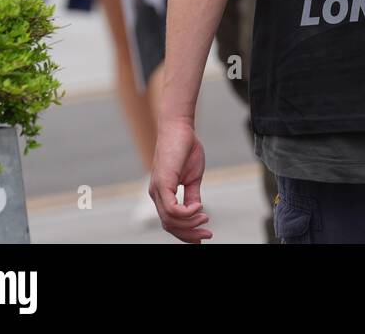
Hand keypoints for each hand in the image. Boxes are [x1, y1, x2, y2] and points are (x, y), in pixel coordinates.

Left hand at [149, 119, 211, 242]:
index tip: (204, 236)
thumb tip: (197, 212)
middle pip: (169, 225)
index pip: (171, 221)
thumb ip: (192, 195)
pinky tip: (199, 207)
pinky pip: (171, 209)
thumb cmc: (186, 149)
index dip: (187, 232)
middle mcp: (156, 194)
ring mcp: (157, 189)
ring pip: (170, 220)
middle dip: (189, 234)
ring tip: (205, 218)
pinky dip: (186, 212)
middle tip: (207, 235)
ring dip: (190, 224)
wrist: (180, 128)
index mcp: (162, 194)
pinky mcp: (162, 183)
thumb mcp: (193, 177)